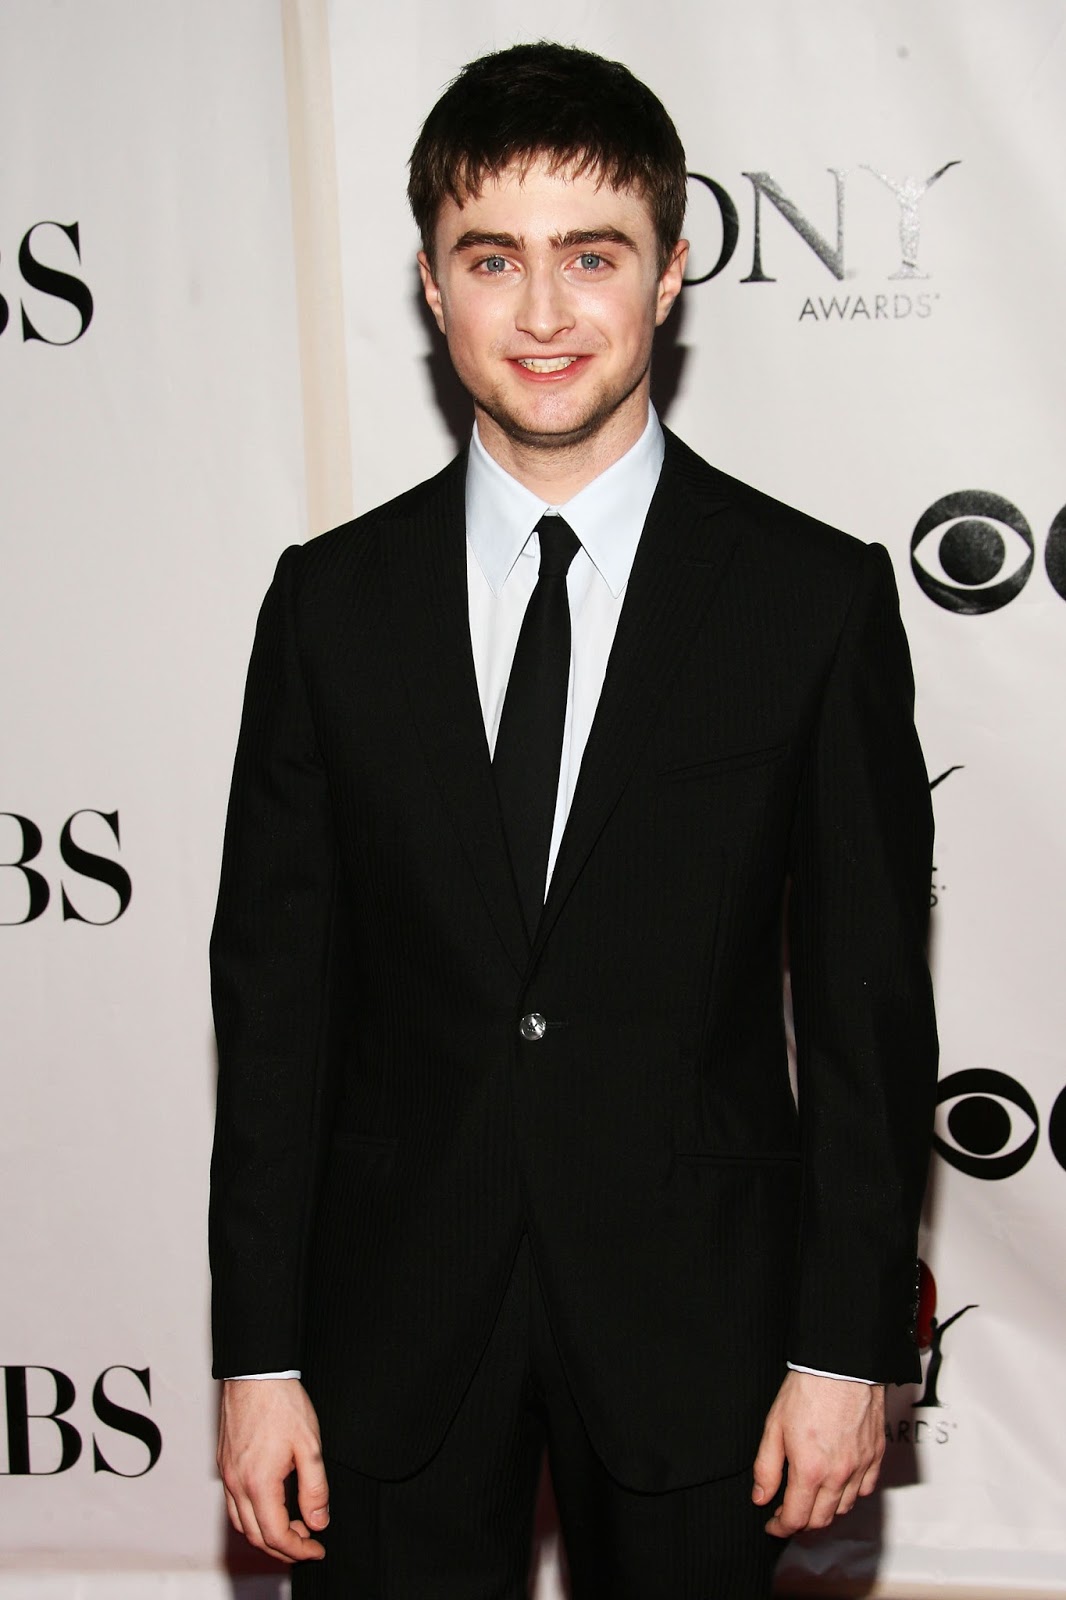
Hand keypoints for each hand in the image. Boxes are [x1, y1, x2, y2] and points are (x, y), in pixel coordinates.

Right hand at [217, 1378, 328, 1563]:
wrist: (255, 1373)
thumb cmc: (281, 1402)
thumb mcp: (310, 1446)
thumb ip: (315, 1489)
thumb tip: (318, 1521)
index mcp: (259, 1483)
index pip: (276, 1535)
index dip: (299, 1550)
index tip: (317, 1548)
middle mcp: (237, 1484)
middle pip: (255, 1537)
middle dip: (283, 1549)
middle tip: (307, 1545)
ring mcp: (227, 1474)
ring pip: (241, 1523)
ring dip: (265, 1535)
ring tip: (293, 1529)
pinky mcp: (225, 1464)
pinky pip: (234, 1504)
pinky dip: (253, 1516)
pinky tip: (272, 1506)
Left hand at [751, 1370, 884, 1536]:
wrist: (840, 1365)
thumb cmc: (808, 1389)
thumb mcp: (774, 1426)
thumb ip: (766, 1467)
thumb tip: (760, 1496)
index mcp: (810, 1470)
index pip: (796, 1518)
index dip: (780, 1527)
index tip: (773, 1524)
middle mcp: (838, 1474)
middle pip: (821, 1519)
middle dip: (801, 1523)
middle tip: (788, 1514)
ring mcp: (860, 1466)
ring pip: (844, 1508)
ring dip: (825, 1511)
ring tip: (810, 1500)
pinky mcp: (875, 1455)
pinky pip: (865, 1489)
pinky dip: (850, 1496)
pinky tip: (838, 1486)